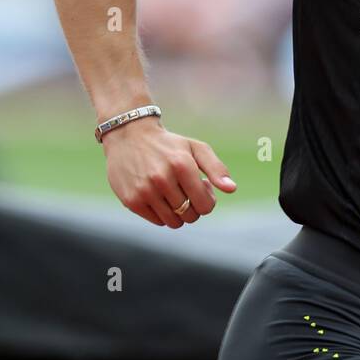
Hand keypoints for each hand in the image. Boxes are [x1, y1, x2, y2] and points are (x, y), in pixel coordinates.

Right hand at [102, 117, 236, 226]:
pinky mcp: (131, 200)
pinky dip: (162, 213)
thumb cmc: (169, 145)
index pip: (206, 206)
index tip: (201, 189)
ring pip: (174, 222)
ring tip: (172, 194)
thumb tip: (231, 189)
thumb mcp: (195, 149)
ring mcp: (145, 191)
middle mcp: (162, 179)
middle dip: (193, 207)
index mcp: (182, 165)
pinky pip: (157, 221)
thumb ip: (216, 168)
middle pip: (191, 215)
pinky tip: (158, 196)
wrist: (128, 136)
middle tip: (185, 191)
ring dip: (178, 213)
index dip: (207, 201)